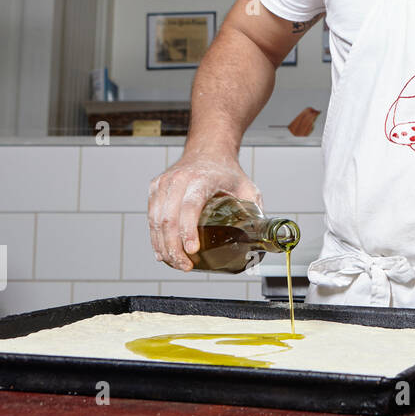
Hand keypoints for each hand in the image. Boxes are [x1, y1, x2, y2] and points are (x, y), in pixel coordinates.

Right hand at [148, 153, 261, 270]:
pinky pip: (151, 216)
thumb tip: (263, 238)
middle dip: (174, 248)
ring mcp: (164, 183)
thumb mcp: (246, 187)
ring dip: (163, 246)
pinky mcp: (155, 188)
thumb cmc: (227, 171)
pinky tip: (163, 252)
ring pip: (156, 220)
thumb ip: (255, 210)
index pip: (190, 207)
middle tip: (186, 266)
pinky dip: (155, 237)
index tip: (193, 251)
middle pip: (169, 219)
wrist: (208, 149)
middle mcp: (179, 179)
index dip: (188, 231)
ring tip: (176, 263)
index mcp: (202, 178)